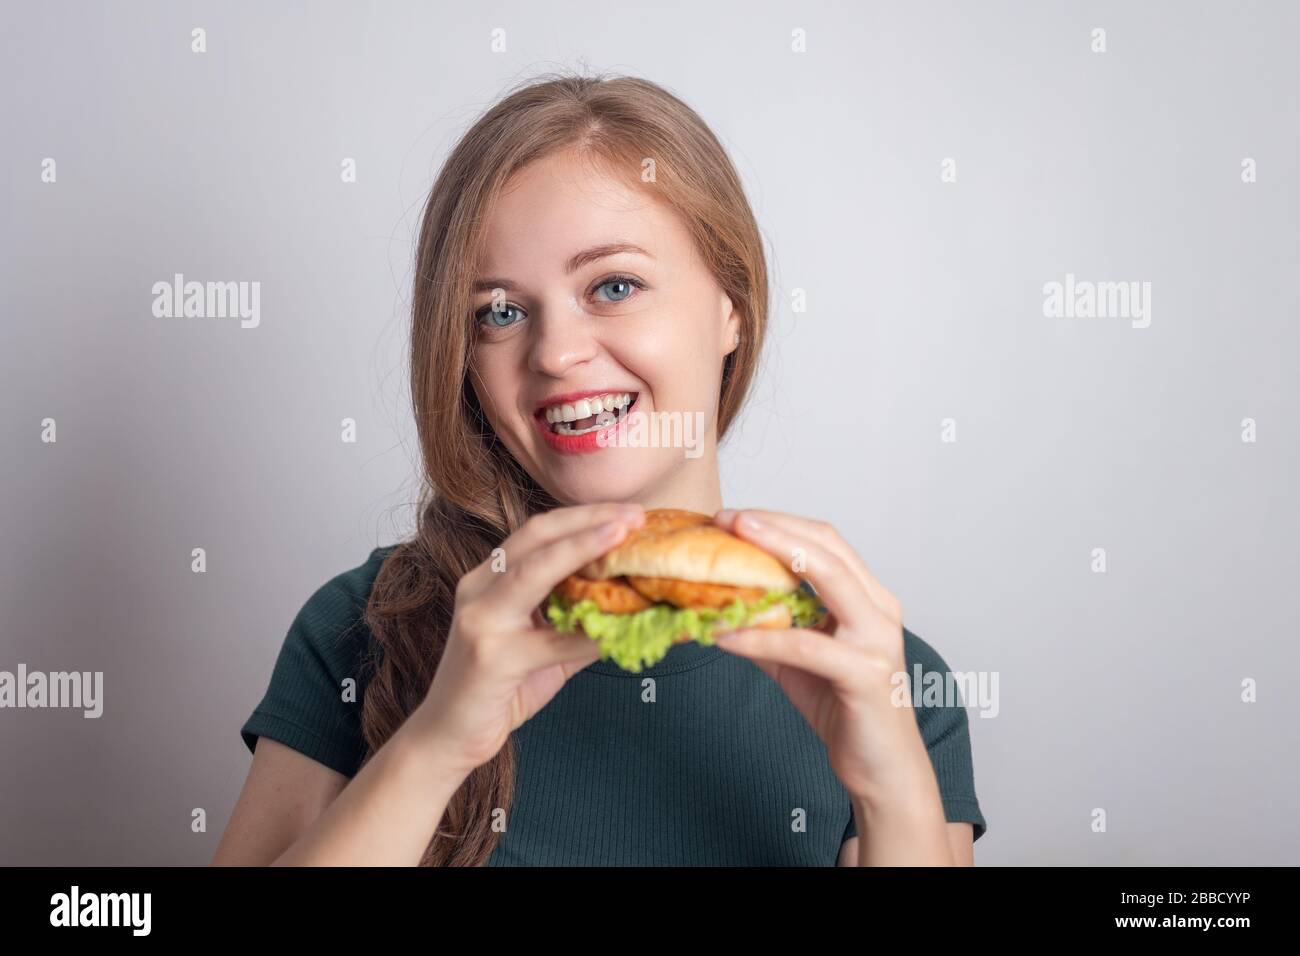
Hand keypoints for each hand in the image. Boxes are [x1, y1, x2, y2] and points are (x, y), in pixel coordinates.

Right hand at [413, 502, 644, 775]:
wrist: (448, 736)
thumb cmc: (497, 689)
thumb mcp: (543, 647)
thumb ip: (578, 622)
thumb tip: (636, 607)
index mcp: (489, 578)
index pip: (539, 530)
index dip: (584, 516)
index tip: (628, 512)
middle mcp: (479, 588)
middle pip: (537, 535)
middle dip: (589, 519)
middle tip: (635, 516)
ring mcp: (481, 619)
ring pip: (536, 571)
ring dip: (584, 548)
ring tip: (623, 537)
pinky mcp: (490, 656)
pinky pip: (551, 640)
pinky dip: (589, 632)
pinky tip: (621, 628)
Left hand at [710, 508, 933, 802]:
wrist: (882, 771)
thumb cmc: (845, 711)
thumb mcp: (798, 659)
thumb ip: (770, 627)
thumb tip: (718, 605)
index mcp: (869, 597)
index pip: (825, 540)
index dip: (779, 522)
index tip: (734, 516)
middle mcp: (880, 609)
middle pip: (826, 547)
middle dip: (773, 526)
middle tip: (726, 517)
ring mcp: (877, 640)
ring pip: (827, 578)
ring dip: (773, 556)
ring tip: (726, 551)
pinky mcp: (866, 675)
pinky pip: (804, 645)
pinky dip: (759, 637)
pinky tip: (723, 635)